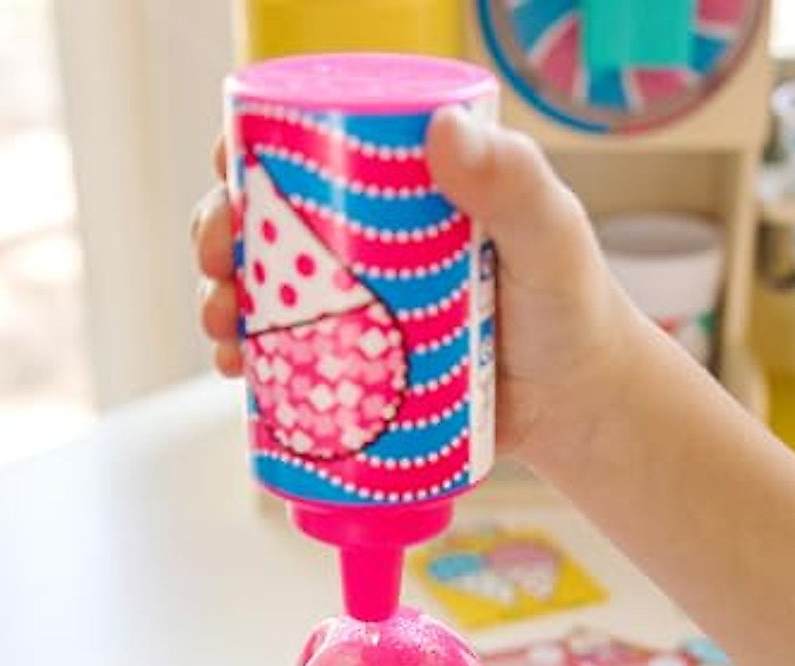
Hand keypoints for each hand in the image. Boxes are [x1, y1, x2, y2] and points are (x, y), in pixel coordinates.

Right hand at [191, 112, 637, 462]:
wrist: (577, 406)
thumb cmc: (571, 309)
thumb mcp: (548, 236)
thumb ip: (514, 183)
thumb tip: (442, 130)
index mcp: (402, 189)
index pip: (313, 151)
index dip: (252, 152)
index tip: (230, 169)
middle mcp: (369, 241)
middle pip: (270, 222)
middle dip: (219, 233)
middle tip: (217, 262)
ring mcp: (359, 306)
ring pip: (267, 291)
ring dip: (222, 301)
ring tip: (223, 329)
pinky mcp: (357, 365)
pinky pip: (287, 357)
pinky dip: (252, 362)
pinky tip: (238, 373)